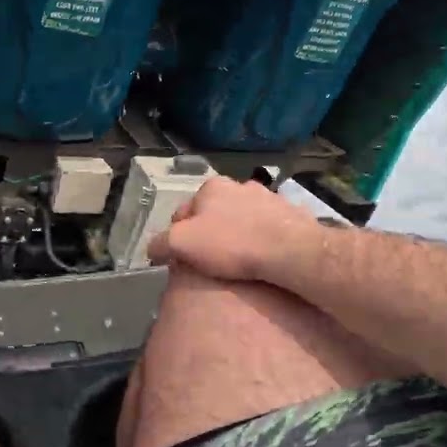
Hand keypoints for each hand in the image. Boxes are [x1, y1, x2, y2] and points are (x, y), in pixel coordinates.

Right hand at [146, 177, 323, 282]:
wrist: (290, 251)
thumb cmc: (231, 244)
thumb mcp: (182, 245)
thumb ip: (162, 243)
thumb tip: (153, 249)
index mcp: (212, 187)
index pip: (185, 211)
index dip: (181, 235)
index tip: (185, 257)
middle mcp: (241, 185)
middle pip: (217, 212)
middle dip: (212, 231)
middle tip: (212, 260)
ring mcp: (270, 198)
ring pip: (245, 218)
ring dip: (240, 233)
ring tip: (241, 261)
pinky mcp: (293, 214)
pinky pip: (271, 227)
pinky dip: (265, 238)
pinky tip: (264, 258)